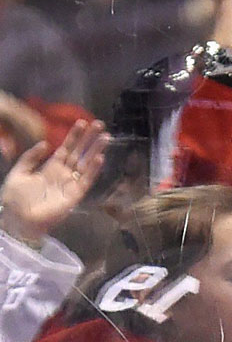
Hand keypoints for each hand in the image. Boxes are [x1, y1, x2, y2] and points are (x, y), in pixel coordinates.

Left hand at [1, 120, 107, 244]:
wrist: (17, 219)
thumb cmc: (15, 199)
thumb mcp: (18, 173)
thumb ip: (30, 157)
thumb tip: (46, 143)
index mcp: (50, 168)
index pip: (66, 148)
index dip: (74, 136)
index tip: (82, 122)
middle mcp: (63, 174)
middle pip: (79, 153)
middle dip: (89, 139)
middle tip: (100, 124)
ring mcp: (70, 184)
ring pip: (86, 164)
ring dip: (96, 151)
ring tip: (106, 137)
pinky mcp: (75, 195)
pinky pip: (86, 181)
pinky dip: (94, 170)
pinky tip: (100, 158)